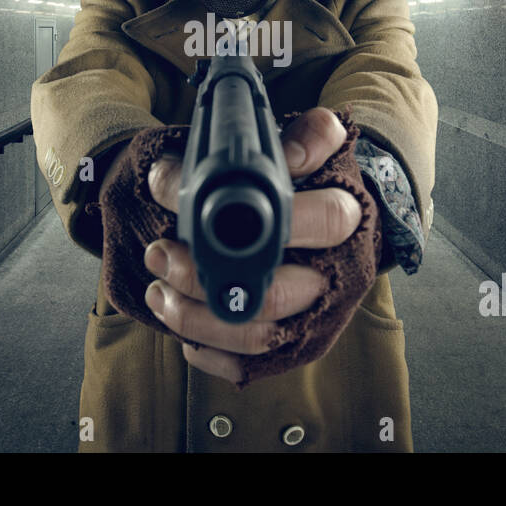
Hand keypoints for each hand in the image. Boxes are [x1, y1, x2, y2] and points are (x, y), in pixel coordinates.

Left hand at [142, 107, 361, 382]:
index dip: (266, 215)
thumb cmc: (315, 185)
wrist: (340, 228)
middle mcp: (336, 276)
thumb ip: (298, 139)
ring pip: (260, 337)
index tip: (200, 206)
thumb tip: (282, 150)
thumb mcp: (310, 151)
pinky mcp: (295, 347)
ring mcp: (317, 317)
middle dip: (207, 281)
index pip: (326, 220)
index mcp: (347, 220)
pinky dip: (210, 354)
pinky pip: (250, 366)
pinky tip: (181, 330)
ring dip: (197, 320)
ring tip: (157, 291)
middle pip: (279, 295)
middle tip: (159, 253)